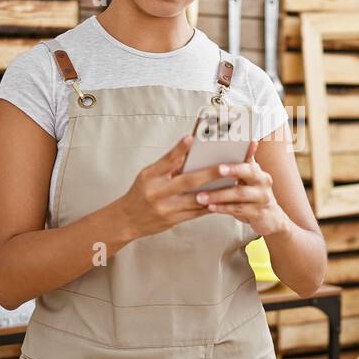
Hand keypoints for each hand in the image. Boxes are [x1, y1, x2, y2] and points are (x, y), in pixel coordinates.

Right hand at [115, 135, 234, 239]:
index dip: (179, 149)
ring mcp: (166, 208)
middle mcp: (158, 192)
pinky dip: (210, 205)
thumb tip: (189, 152)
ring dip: (216, 191)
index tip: (192, 138)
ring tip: (232, 182)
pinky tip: (223, 199)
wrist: (127, 220)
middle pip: (187, 181)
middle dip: (209, 174)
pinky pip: (196, 213)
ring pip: (196, 199)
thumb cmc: (140, 193)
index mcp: (150, 176)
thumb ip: (167, 166)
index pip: (167, 160)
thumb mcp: (148, 175)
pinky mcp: (173, 220)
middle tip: (226, 167)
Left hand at [192, 140, 289, 236]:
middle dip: (233, 170)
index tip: (233, 148)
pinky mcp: (258, 213)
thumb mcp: (249, 178)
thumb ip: (241, 163)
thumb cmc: (254, 194)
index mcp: (258, 170)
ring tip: (201, 197)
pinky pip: (238, 209)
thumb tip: (231, 145)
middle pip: (249, 173)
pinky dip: (223, 208)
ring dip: (219, 195)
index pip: (249, 158)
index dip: (244, 150)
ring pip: (239, 194)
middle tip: (218, 169)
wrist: (271, 217)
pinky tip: (211, 207)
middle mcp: (263, 181)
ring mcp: (262, 197)